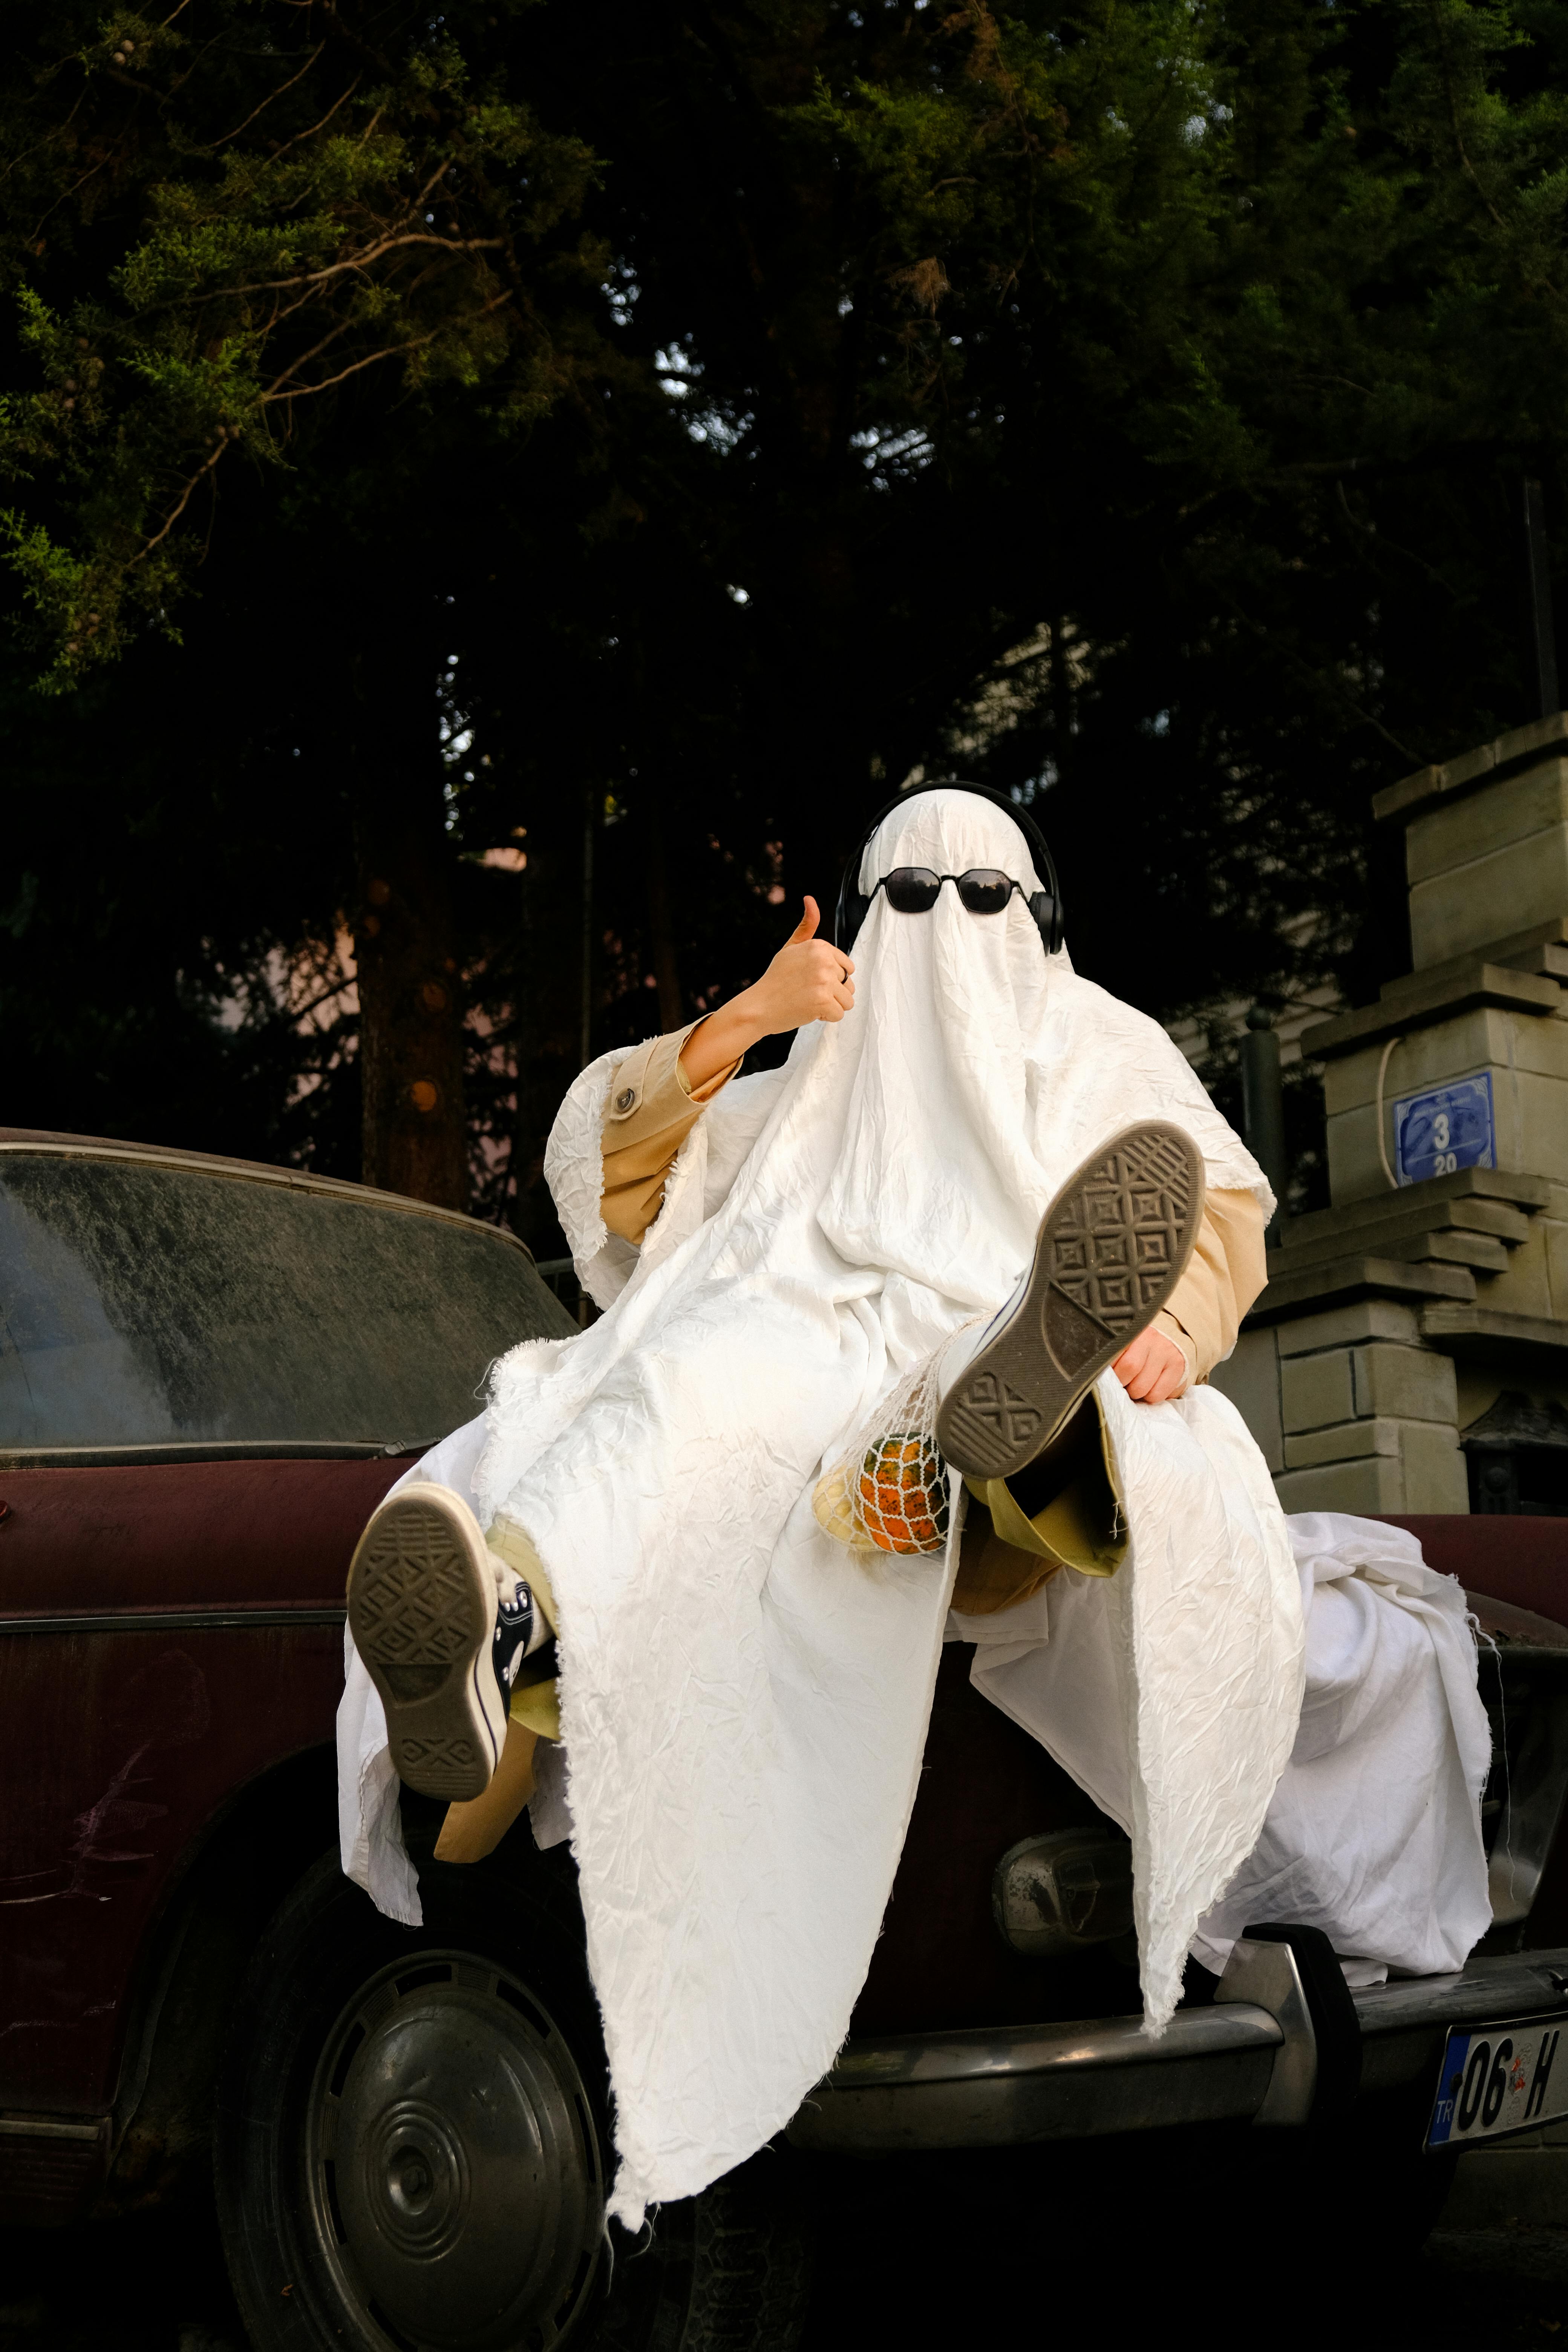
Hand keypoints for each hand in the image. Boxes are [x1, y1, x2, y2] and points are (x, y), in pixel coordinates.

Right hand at [680, 897, 853, 1087]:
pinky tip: (808, 1011)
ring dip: (831, 1006)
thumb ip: (806, 927)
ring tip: (809, 1001)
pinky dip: (825, 1017)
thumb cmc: (775, 979)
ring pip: (847, 1000)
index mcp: (819, 946)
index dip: (831, 978)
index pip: (847, 967)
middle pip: (848, 984)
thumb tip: (810, 899)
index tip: (810, 979)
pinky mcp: (823, 1001)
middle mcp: (824, 960)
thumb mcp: (791, 948)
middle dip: (832, 992)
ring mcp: (824, 981)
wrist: (758, 1006)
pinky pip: (839, 1014)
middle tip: (807, 992)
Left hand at [1112, 1325, 1187, 1403]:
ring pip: (1142, 1386)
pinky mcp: (1177, 1365)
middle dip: (1122, 1384)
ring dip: (1136, 1394)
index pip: (1111, 1354)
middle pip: (1129, 1368)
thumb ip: (1109, 1359)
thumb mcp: (1121, 1350)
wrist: (1166, 1346)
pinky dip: (1150, 1398)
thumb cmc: (1136, 1352)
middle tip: (1123, 1384)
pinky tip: (1150, 1388)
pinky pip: (1157, 1394)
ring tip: (1136, 1386)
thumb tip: (1097, 1377)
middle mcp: (1149, 1337)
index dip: (1108, 1371)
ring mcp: (1165, 1350)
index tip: (1108, 1377)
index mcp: (1128, 1332)